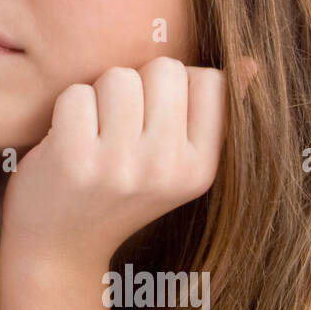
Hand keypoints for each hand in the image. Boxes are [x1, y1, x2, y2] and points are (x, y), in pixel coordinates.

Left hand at [0, 56, 257, 271]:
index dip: (174, 88)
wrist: (58, 247)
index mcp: (201, 169)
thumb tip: (252, 63)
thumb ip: (212, 114)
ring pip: (119, 76)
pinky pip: (77, 94)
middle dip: (136, 85)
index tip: (152, 122)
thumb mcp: (175, 163)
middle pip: (164, 69)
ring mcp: (122, 166)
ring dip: (99, 95)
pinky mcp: (75, 160)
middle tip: (117, 127)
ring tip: (93, 134)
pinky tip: (65, 142)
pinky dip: (66, 109)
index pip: (210, 80)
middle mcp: (168, 169)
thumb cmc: (117, 191)